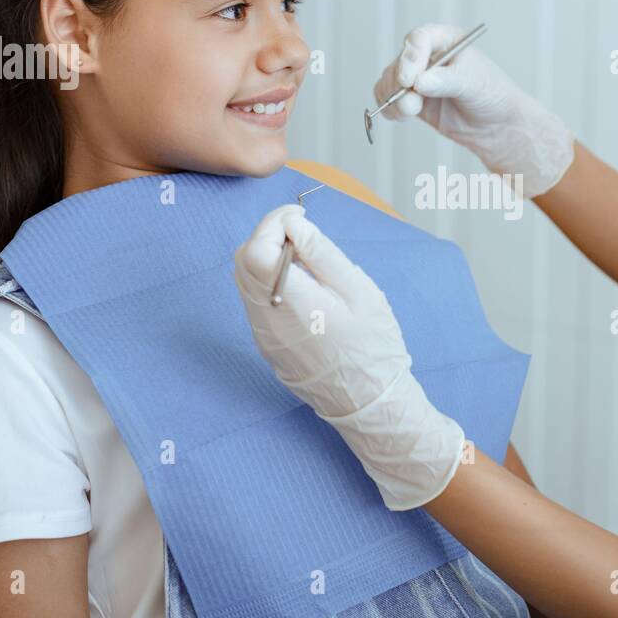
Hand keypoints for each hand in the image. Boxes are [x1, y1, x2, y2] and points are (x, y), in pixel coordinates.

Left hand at [233, 203, 465, 509]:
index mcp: (295, 305)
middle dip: (267, 235)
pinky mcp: (265, 342)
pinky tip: (301, 282)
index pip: (258, 252)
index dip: (272, 224)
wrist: (368, 401)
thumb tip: (294, 224)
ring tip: (304, 256)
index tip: (298, 217)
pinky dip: (269, 278)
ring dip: (267, 256)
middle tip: (301, 231)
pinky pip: (254, 298)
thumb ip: (323, 255)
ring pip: (245, 279)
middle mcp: (268, 320)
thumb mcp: (359, 292)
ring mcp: (262, 334)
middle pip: (244, 262)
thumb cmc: (372, 346)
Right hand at [372, 23, 574, 198]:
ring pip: (389, 81)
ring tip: (410, 111)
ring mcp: (418, 78)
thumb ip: (446, 81)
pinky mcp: (412, 99)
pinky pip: (388, 100)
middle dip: (400, 83)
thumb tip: (419, 82)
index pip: (419, 39)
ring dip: (394, 97)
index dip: (410, 58)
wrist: (497, 126)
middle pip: (400, 61)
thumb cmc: (492, 95)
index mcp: (446, 40)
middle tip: (410, 101)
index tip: (410, 79)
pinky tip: (401, 116)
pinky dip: (390, 109)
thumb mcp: (473, 83)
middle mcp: (428, 56)